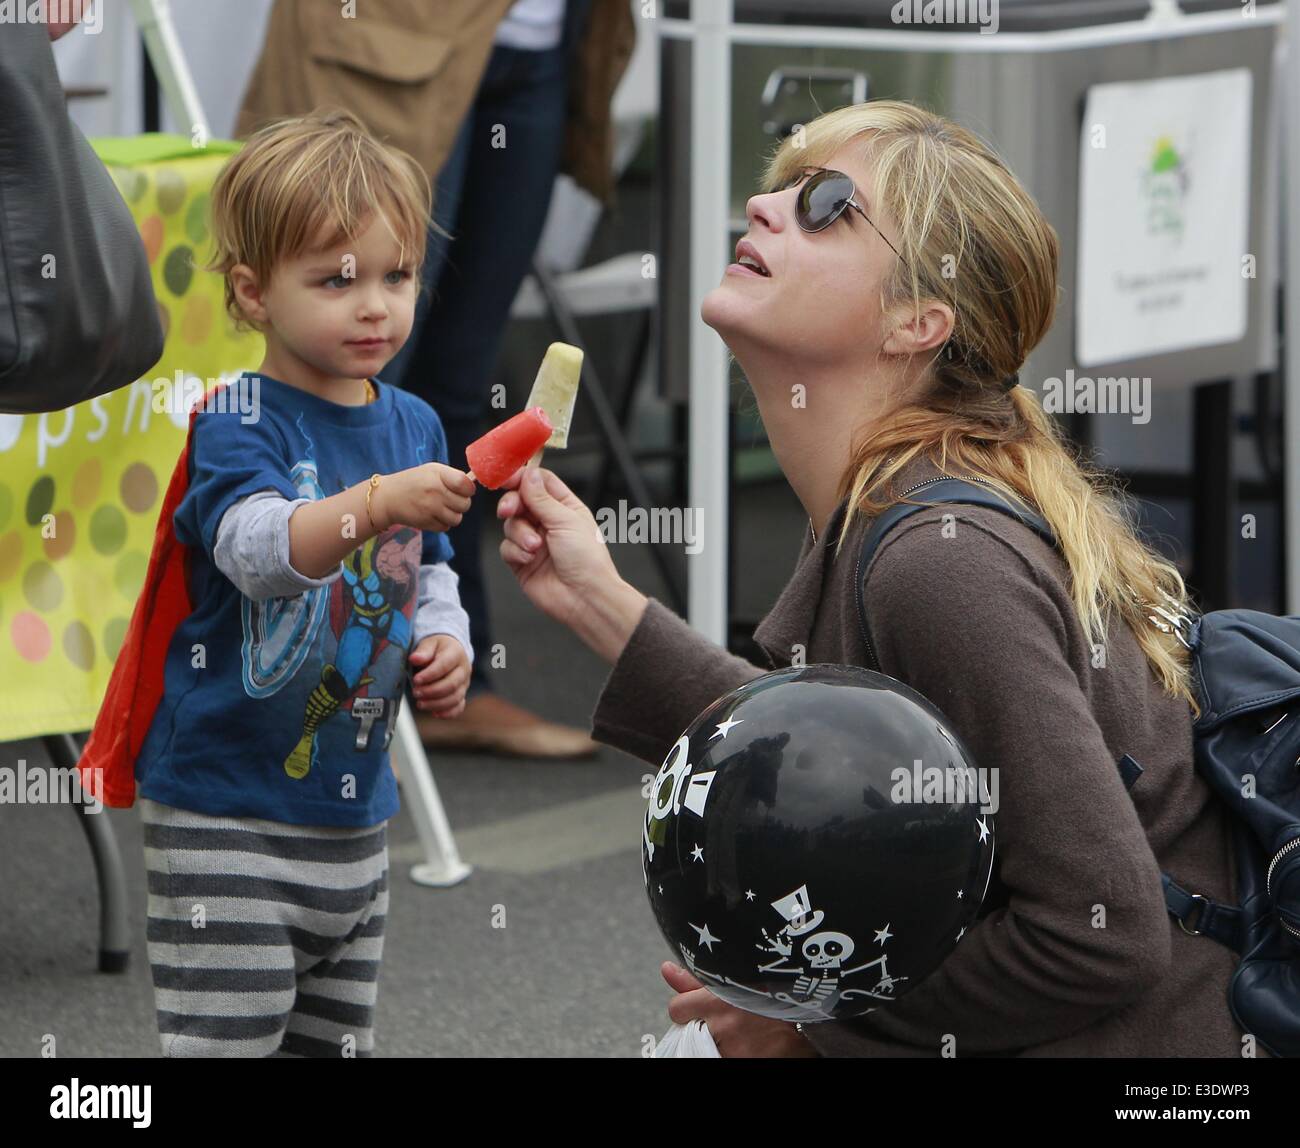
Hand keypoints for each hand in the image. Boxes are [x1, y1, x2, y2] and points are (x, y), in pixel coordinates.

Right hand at [374, 464, 472, 533]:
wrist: (388, 497)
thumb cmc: (414, 481)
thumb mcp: (432, 470)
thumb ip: (453, 477)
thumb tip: (473, 487)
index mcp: (438, 475)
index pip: (466, 485)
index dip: (468, 489)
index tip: (463, 489)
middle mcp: (435, 492)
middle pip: (465, 504)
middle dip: (461, 502)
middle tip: (450, 498)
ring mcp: (430, 509)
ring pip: (457, 518)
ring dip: (453, 514)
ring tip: (442, 507)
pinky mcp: (426, 523)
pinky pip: (446, 527)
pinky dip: (443, 523)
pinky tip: (433, 514)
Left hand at [407, 634, 469, 716]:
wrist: (449, 651)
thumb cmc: (436, 647)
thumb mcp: (429, 643)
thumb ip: (423, 651)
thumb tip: (414, 659)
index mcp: (456, 653)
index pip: (445, 665)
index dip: (430, 674)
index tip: (416, 680)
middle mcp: (464, 669)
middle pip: (451, 684)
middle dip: (432, 691)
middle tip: (415, 693)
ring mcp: (464, 683)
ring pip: (455, 698)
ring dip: (436, 704)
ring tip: (420, 704)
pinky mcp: (462, 694)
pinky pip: (459, 707)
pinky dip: (448, 713)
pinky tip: (434, 714)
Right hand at [496, 467, 630, 634]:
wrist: (584, 598)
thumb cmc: (586, 559)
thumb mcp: (565, 520)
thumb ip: (542, 498)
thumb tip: (528, 474)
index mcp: (565, 507)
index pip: (539, 482)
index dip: (521, 477)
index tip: (506, 477)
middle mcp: (548, 522)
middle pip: (519, 500)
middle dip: (512, 504)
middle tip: (510, 510)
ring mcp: (534, 541)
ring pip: (510, 524)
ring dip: (519, 534)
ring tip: (535, 547)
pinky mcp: (521, 561)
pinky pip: (506, 547)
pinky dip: (515, 552)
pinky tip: (529, 559)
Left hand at [662, 963, 819, 1057]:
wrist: (811, 1023)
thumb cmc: (771, 995)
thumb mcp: (735, 981)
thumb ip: (696, 980)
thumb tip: (665, 968)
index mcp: (718, 997)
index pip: (677, 1009)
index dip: (687, 1010)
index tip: (700, 1009)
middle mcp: (724, 1024)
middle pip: (691, 1032)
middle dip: (704, 1028)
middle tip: (726, 1023)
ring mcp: (734, 1049)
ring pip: (707, 1049)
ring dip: (720, 1043)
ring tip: (741, 1034)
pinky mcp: (743, 1063)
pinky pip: (724, 1058)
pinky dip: (732, 1054)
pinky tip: (748, 1046)